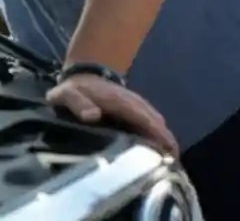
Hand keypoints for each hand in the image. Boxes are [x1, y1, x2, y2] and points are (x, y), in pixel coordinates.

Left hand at [46, 73, 178, 156]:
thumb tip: (92, 116)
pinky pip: (152, 123)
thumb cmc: (74, 89)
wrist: (84, 75)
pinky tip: (160, 153)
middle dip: (165, 140)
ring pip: (156, 122)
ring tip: (169, 163)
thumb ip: (77, 103)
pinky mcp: (137, 111)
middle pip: (154, 121)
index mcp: (118, 99)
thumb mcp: (67, 94)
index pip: (141, 115)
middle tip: (171, 165)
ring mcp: (137, 105)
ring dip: (164, 139)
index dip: (156, 132)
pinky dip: (158, 136)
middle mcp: (133, 102)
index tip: (168, 149)